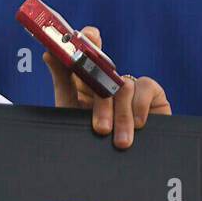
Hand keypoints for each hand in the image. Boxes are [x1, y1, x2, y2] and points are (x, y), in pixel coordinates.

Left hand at [43, 25, 169, 148]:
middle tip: (100, 129)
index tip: (89, 36)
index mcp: (86, 79)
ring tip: (118, 141)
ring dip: (121, 116)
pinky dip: (139, 108)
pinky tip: (138, 126)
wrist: (112, 165)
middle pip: (106, 71)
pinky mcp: (152, 92)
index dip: (89, 40)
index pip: (88, 51)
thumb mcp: (71, 110)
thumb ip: (62, 81)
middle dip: (102, 103)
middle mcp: (109, 79)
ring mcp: (130, 85)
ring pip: (124, 86)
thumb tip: (49, 53)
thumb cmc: (88, 138)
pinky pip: (146, 87)